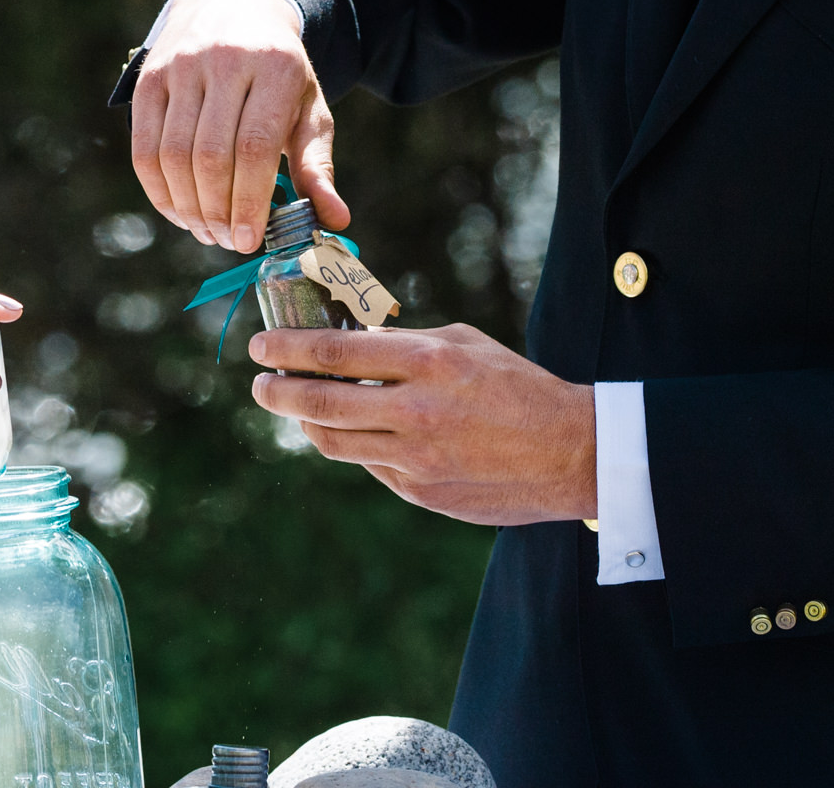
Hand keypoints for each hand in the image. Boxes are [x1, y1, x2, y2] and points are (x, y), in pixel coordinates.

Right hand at [130, 0, 347, 250]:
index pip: (255, 146)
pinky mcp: (149, 78)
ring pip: (173, 154)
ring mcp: (181, 67)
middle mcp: (225, 61)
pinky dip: (157, 189)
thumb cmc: (277, 71)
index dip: (249, 200)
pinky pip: (143, 146)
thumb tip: (334, 220)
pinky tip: (177, 212)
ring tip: (206, 231)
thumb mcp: (308, 107)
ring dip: (187, 206)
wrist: (232, 6)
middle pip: (210, 155)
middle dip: (217, 211)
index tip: (249, 239)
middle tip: (228, 240)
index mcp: (275, 67)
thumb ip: (317, 165)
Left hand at [248, 322, 595, 525]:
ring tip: (293, 406)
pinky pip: (368, 465)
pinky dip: (351, 445)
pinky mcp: (420, 492)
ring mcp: (415, 458)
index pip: (333, 353)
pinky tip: (348, 431)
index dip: (286, 348)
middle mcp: (415, 411)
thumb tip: (348, 342)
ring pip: (333, 441)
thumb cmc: (517, 387)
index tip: (261, 345)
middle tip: (260, 382)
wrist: (572, 453)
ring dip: (304, 421)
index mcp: (427, 363)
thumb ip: (405, 344)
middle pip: (319, 401)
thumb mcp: (463, 344)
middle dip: (277, 390)